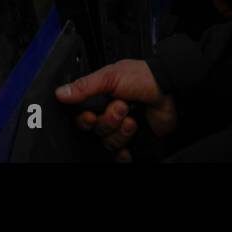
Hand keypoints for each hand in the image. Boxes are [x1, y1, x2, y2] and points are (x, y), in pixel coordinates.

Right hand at [55, 60, 176, 161]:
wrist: (170, 89)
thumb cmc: (143, 77)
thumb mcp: (110, 76)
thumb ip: (85, 85)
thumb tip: (61, 92)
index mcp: (100, 98)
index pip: (82, 117)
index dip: (85, 120)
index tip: (92, 116)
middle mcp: (109, 114)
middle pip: (95, 131)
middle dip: (107, 121)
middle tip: (121, 108)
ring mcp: (121, 128)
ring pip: (108, 142)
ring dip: (120, 131)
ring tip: (132, 117)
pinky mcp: (134, 140)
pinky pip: (120, 154)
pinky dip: (122, 153)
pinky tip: (127, 147)